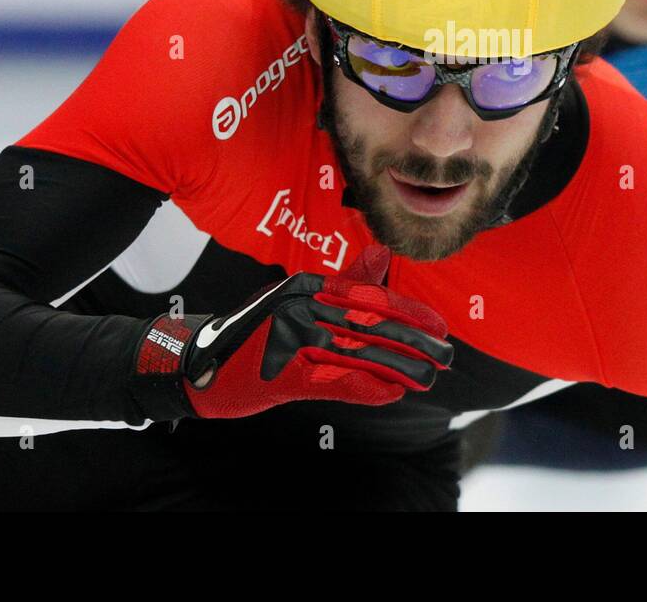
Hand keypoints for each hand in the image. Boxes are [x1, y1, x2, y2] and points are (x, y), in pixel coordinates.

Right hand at [142, 247, 452, 419]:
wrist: (200, 366)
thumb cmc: (257, 333)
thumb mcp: (298, 301)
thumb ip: (344, 281)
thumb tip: (382, 253)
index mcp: (309, 286)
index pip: (369, 296)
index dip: (409, 312)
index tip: (439, 326)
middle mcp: (302, 307)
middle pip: (371, 323)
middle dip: (414, 341)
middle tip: (446, 354)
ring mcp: (292, 339)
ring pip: (359, 352)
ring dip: (400, 368)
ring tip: (429, 377)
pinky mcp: (283, 374)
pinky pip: (334, 380)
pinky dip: (366, 387)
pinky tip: (392, 392)